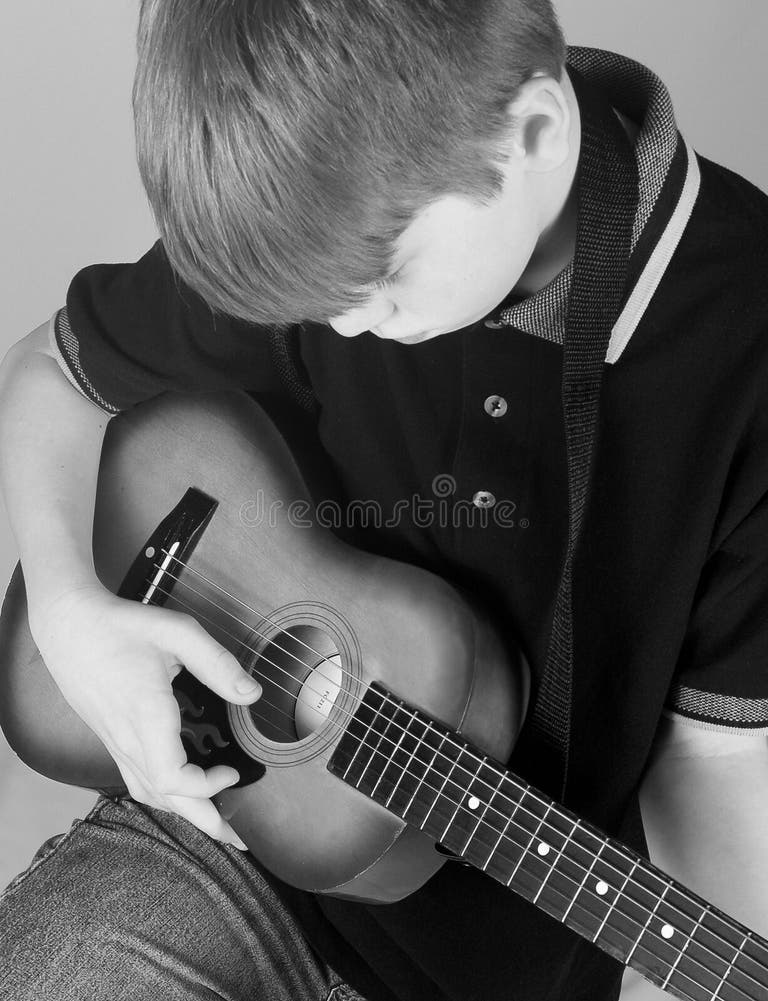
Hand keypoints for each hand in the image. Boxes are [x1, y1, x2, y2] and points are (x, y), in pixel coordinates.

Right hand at [29, 583, 261, 848]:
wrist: (69, 624)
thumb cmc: (122, 625)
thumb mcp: (177, 632)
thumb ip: (217, 662)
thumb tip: (252, 694)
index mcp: (146, 715)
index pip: (172, 777)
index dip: (205, 787)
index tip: (234, 771)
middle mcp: (127, 736)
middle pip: (162, 797)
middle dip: (202, 821)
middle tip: (238, 840)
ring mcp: (114, 739)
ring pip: (146, 791)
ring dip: (182, 812)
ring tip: (214, 822)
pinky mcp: (109, 736)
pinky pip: (135, 778)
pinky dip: (162, 795)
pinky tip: (178, 794)